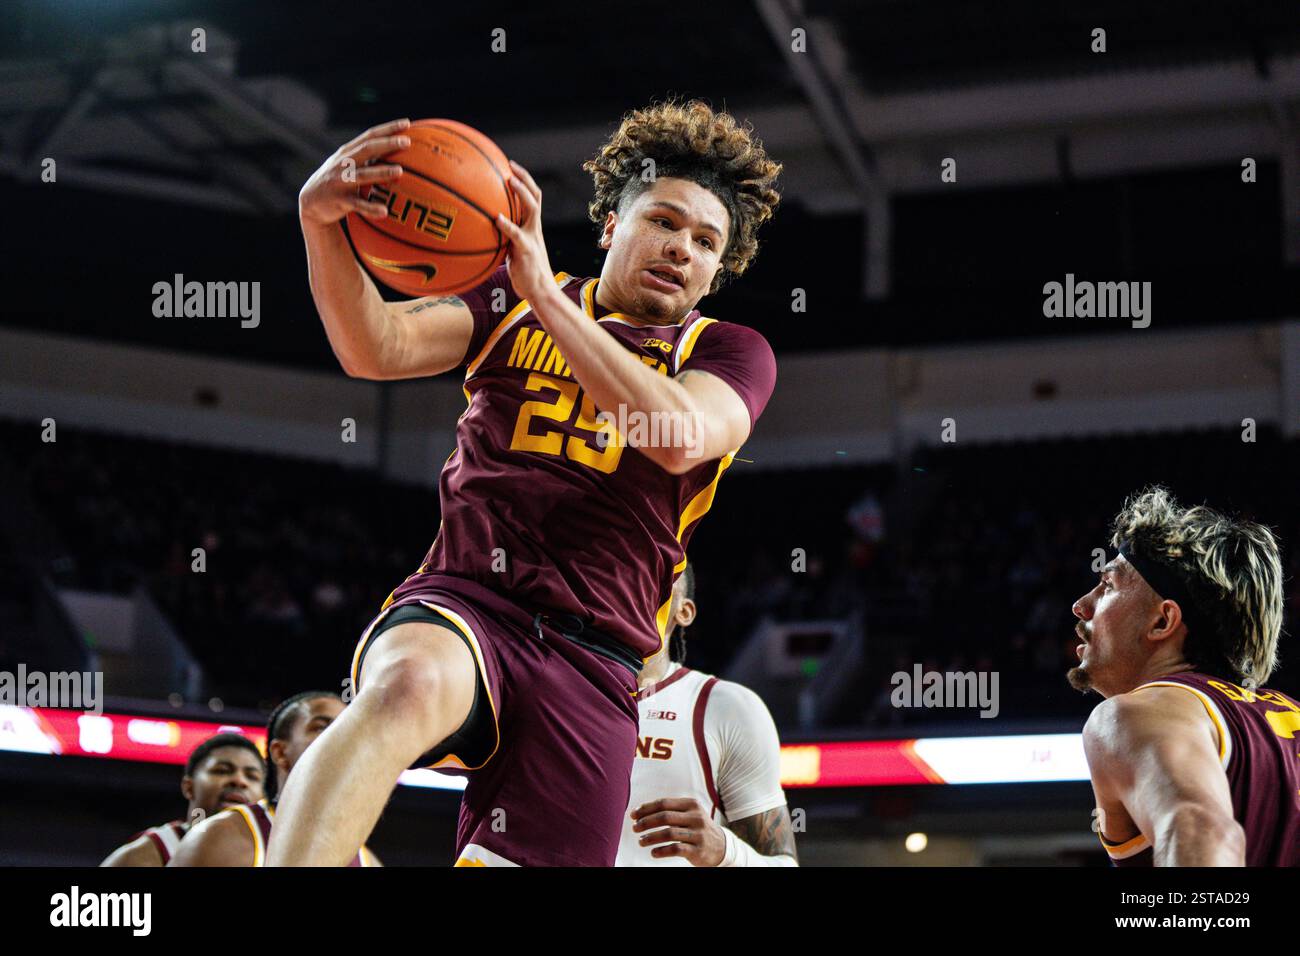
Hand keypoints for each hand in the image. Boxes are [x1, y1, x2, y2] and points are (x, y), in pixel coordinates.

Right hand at [299, 118, 409, 227]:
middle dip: (387, 144)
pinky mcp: (340, 200)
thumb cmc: (340, 180)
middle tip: (407, 142)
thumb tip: (399, 150)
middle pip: (366, 149)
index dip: (388, 129)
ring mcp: (341, 181)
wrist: (312, 202)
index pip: (369, 136)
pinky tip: (385, 211)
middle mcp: (343, 163)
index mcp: (348, 152)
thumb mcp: (349, 164)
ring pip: (362, 175)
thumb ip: (369, 157)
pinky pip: (358, 205)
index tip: (407, 123)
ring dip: (381, 172)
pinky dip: (370, 208)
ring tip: (400, 171)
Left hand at [495, 160, 555, 304]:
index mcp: (532, 227)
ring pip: (532, 208)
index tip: (511, 167)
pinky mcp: (526, 250)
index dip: (524, 181)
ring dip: (521, 193)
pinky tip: (497, 217)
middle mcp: (535, 228)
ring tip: (510, 181)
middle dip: (524, 178)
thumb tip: (486, 230)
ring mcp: (532, 238)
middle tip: (510, 165)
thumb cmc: (524, 273)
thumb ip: (505, 239)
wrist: (540, 291)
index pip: (533, 198)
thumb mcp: (513, 251)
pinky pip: (517, 234)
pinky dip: (507, 224)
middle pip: (535, 196)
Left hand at [630, 797, 726, 865]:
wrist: (722, 846)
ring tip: (641, 841)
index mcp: (691, 804)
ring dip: (651, 837)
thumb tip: (641, 812)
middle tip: (635, 828)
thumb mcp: (690, 814)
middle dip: (646, 822)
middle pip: (665, 817)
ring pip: (669, 833)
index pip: (664, 803)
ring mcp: (698, 834)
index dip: (646, 808)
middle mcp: (696, 817)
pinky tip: (653, 852)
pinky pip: (676, 849)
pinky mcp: (698, 850)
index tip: (633, 815)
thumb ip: (671, 811)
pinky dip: (662, 851)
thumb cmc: (698, 828)